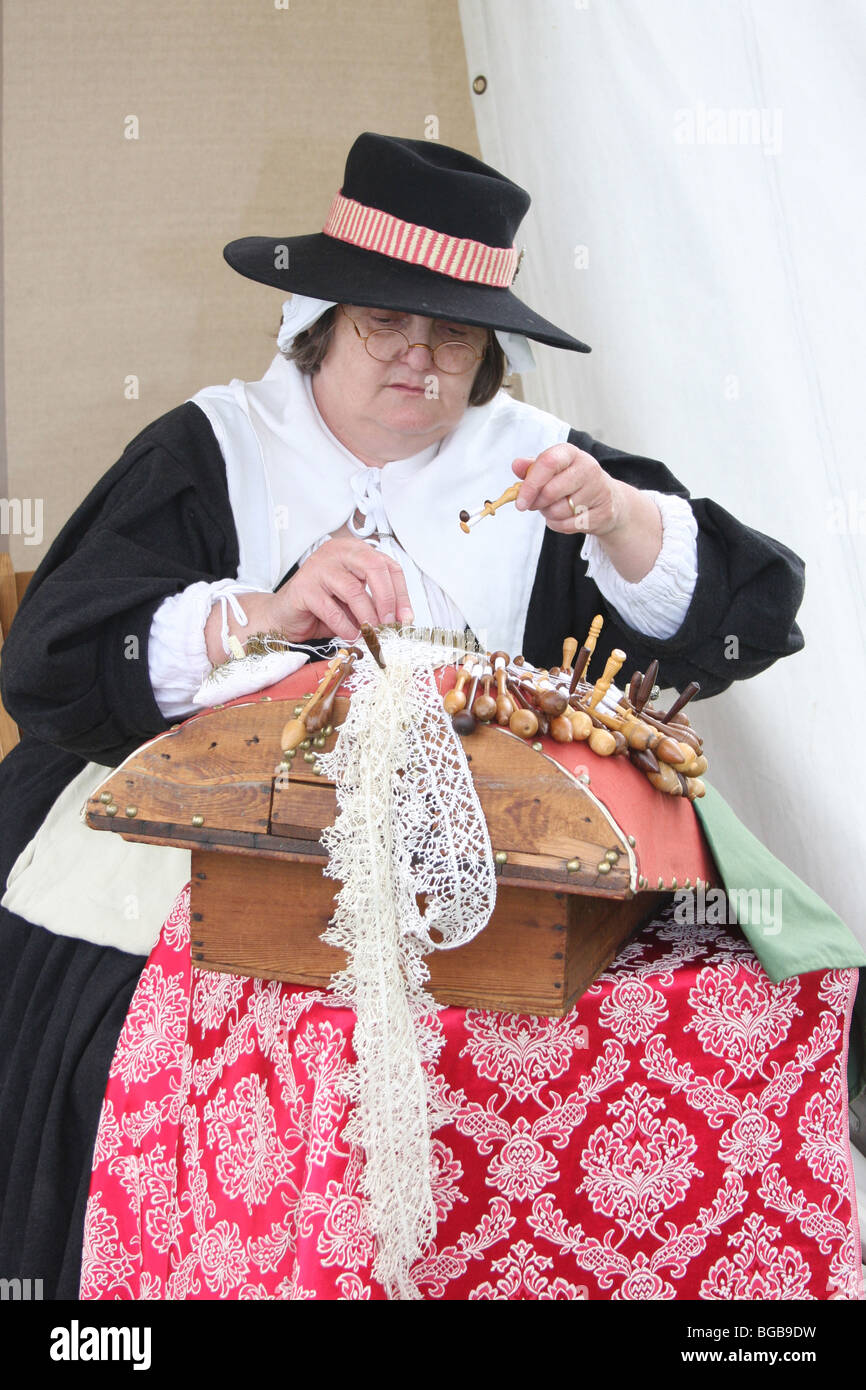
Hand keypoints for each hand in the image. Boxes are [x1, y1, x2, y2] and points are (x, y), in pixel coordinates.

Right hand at [203, 538, 414, 663]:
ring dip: (367, 616)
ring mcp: (318, 567)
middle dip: (387, 599)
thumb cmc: (323, 607)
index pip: (387, 564)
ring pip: (353, 590)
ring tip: (371, 634)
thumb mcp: (356, 603)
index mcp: (353, 551)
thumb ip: (377, 604)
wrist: (284, 616)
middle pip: (373, 567)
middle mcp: (336, 552)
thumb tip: (404, 619)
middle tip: (390, 623)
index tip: (406, 617)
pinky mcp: (304, 587)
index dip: (400, 592)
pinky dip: (345, 626)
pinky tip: (351, 636)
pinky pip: (331, 609)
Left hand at [511, 443, 621, 535]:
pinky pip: (569, 525)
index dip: (530, 484)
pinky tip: (564, 518)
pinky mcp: (603, 512)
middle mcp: (588, 468)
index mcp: (571, 453)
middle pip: (551, 491)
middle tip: (536, 504)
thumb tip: (516, 465)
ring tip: (554, 508)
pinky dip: (559, 525)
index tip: (519, 502)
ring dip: (549, 514)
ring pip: (559, 511)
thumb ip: (532, 468)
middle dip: (537, 503)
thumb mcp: (553, 470)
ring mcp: (598, 490)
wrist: (608, 498)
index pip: (548, 463)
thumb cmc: (572, 482)